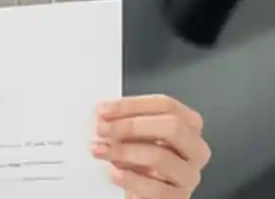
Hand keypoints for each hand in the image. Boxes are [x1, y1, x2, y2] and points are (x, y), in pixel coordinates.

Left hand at [91, 94, 211, 197]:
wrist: (144, 191)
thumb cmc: (140, 159)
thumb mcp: (136, 136)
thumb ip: (124, 121)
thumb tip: (102, 114)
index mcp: (188, 125)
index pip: (166, 105)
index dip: (132, 105)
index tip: (103, 110)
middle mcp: (194, 149)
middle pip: (171, 127)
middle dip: (131, 125)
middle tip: (101, 129)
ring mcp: (189, 175)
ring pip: (160, 157)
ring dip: (124, 151)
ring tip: (100, 151)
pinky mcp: (178, 198)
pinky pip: (156, 189)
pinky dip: (131, 179)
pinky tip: (114, 174)